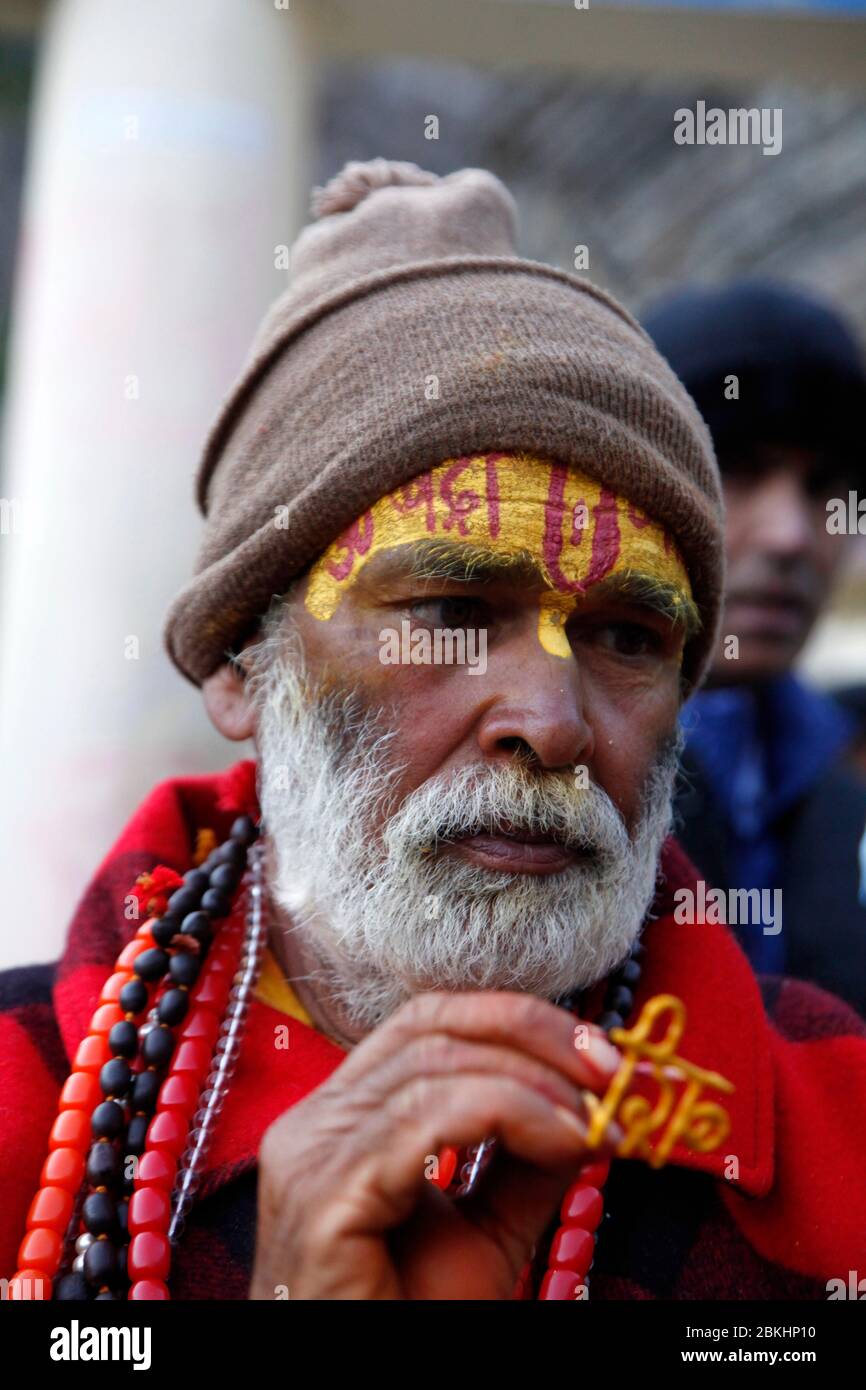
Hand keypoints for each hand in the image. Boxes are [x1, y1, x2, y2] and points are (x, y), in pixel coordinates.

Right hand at [249, 990, 621, 1299]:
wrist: (355, 1387)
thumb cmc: (407, 1318)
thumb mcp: (485, 1231)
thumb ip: (525, 1164)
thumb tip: (589, 1105)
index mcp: (340, 1116)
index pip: (427, 1022)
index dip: (514, 1019)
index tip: (597, 1054)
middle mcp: (315, 1121)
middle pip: (433, 1029)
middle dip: (536, 1039)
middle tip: (611, 1076)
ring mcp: (312, 1153)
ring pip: (437, 1067)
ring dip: (537, 1084)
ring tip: (595, 1123)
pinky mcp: (327, 1194)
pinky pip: (430, 1120)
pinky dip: (513, 1114)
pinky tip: (563, 1141)